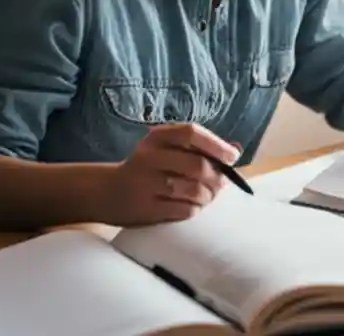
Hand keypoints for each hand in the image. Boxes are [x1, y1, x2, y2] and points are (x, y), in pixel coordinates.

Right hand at [98, 123, 241, 226]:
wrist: (107, 192)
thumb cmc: (148, 169)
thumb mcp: (168, 150)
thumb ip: (200, 148)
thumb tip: (236, 150)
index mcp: (157, 138)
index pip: (191, 133)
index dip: (216, 145)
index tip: (232, 157)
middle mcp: (149, 157)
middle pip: (198, 166)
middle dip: (217, 178)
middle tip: (220, 185)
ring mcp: (146, 184)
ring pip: (194, 190)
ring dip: (207, 196)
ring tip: (205, 196)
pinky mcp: (146, 208)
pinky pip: (185, 210)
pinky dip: (194, 209)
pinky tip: (189, 205)